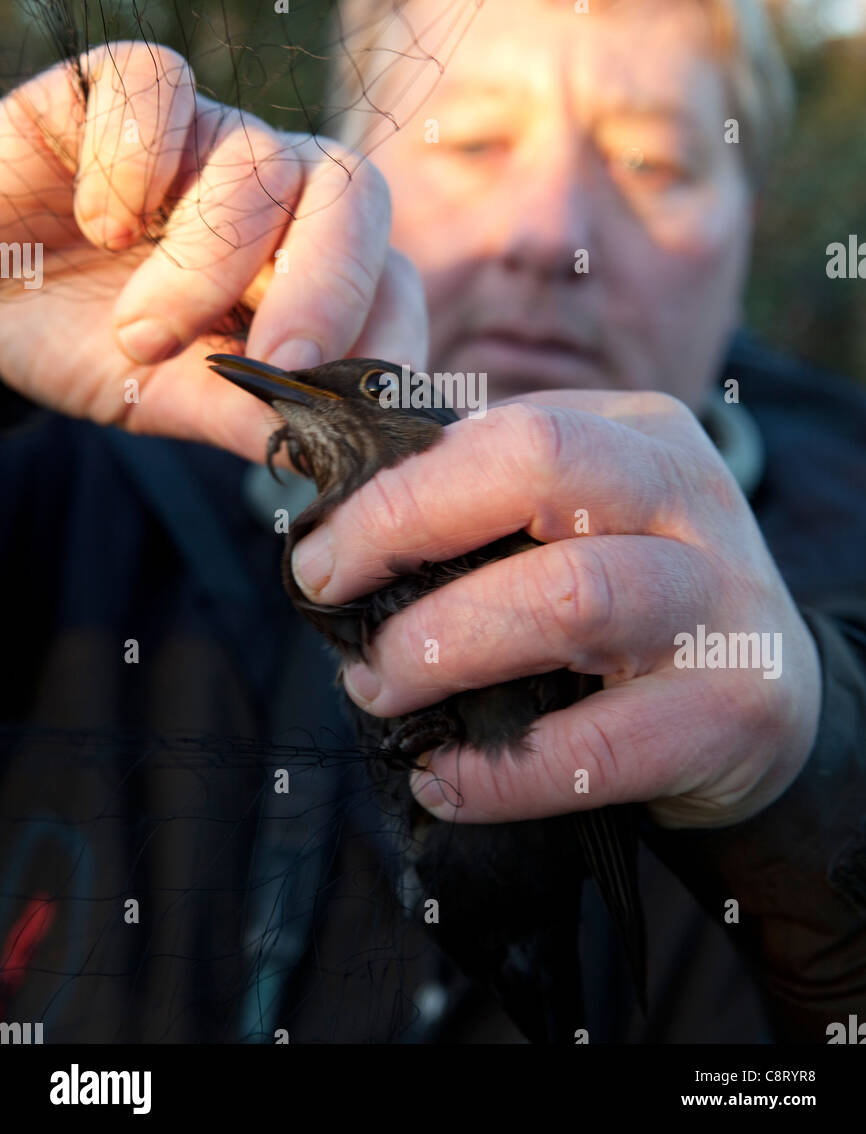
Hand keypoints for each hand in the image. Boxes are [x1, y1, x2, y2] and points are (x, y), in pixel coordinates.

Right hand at [0, 42, 425, 459]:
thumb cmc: (78, 340)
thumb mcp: (162, 395)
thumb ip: (241, 410)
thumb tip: (324, 450)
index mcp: (300, 262)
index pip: (387, 274)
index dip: (389, 331)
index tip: (354, 401)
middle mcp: (267, 188)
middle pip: (353, 193)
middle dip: (328, 286)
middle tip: (282, 362)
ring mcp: (199, 133)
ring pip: (260, 156)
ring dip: (205, 262)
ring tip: (138, 335)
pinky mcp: (117, 87)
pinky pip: (158, 82)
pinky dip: (133, 159)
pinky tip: (98, 224)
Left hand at [290, 390, 821, 828]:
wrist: (771, 703)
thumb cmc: (633, 599)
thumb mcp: (581, 519)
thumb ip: (485, 498)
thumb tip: (337, 512)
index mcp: (642, 433)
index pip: (509, 425)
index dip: (397, 487)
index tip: (317, 550)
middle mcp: (691, 498)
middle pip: (541, 467)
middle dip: (406, 527)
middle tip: (327, 600)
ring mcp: (721, 601)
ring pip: (569, 595)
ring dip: (443, 647)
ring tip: (378, 690)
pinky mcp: (734, 710)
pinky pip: (597, 745)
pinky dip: (500, 772)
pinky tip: (443, 780)